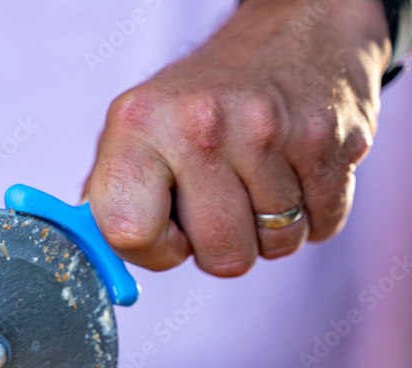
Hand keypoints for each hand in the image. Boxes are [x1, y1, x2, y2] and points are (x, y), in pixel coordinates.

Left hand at [85, 0, 391, 275]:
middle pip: (222, 256)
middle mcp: (201, 123)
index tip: (166, 226)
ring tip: (256, 180)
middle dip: (220, 247)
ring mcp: (271, 129)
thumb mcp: (133, 136)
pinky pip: (325, 226)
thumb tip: (100, 268)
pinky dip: (313, 215)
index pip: (129, 233)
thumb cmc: (198, 107)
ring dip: (269, 230)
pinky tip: (293, 174)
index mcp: (138, 125)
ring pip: (278, 246)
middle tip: (218, 202)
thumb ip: (110, 203)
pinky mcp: (330, 138)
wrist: (288, 37)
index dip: (153, 249)